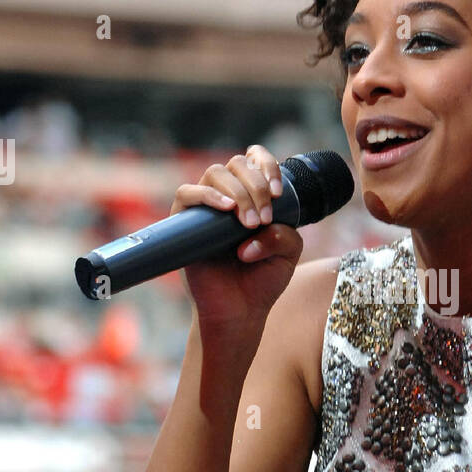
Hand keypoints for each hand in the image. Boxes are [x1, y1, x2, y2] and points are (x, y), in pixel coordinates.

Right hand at [169, 144, 303, 332]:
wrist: (239, 312)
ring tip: (251, 223)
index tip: (279, 192)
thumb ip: (285, 233)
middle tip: (265, 218)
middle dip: (256, 186)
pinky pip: (187, 193)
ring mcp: (205, 208)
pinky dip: (209, 196)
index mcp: (253, 196)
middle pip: (237, 163)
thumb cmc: (262, 281)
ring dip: (239, 192)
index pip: (254, 159)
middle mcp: (227, 196)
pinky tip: (227, 209)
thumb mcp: (288, 253)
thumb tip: (256, 227)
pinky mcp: (183, 222)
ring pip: (216, 173)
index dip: (267, 166)